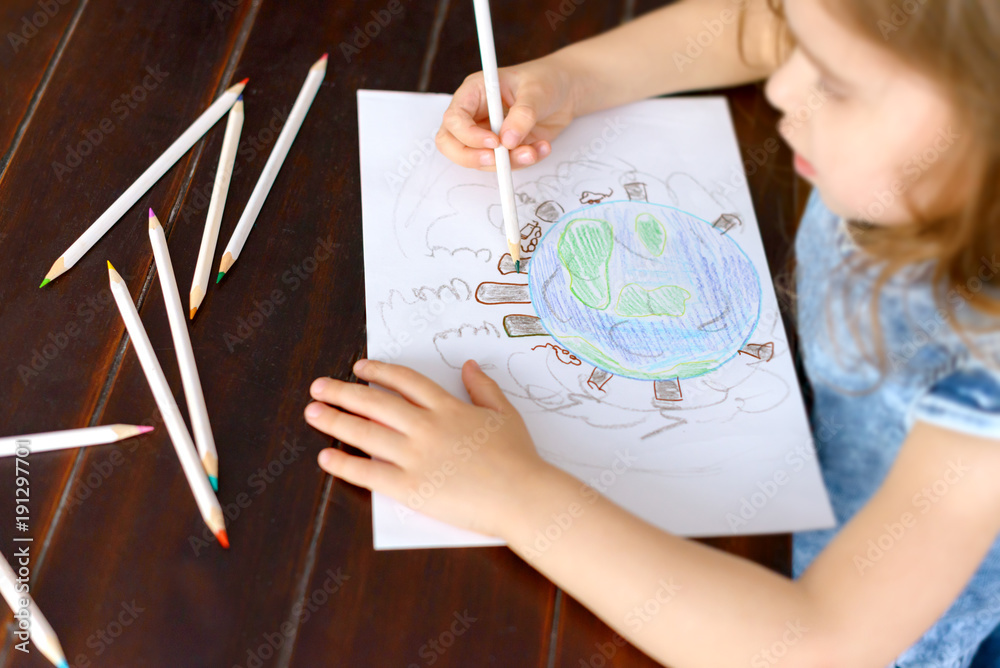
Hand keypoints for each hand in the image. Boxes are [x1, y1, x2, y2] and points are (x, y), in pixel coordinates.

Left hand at [305, 358, 553, 537]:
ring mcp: (417, 457)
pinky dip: (345, 464)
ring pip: (366, 433)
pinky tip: (326, 457)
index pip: (405, 381)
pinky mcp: (411, 488)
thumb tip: (468, 365)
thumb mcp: (505, 413)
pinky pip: (369, 473)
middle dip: (343, 392)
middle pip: (376, 403)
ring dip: (335, 421)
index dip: (379, 371)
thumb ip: (483, 388)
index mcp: (448, 408)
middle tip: (319, 386)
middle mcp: (427, 427)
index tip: (359, 367)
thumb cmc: (519, 458)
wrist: (523, 497)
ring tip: (312, 412)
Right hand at [435, 56, 577, 170]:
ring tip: (533, 151)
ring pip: (479, 159)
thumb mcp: (536, 92)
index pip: (454, 119)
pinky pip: (503, 165)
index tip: (494, 142)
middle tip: (498, 159)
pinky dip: (522, 162)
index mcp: (474, 92)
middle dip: (471, 158)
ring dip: (507, 162)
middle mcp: (474, 115)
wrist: (566, 92)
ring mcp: (486, 134)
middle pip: (451, 144)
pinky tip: (541, 148)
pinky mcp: (502, 149)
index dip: (468, 135)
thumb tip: (507, 141)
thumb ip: (522, 115)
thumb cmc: (546, 80)